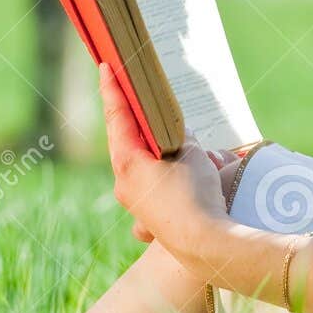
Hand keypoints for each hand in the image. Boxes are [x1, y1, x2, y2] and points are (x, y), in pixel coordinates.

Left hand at [98, 63, 228, 256]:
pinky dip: (178, 184)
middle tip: (159, 107)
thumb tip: (179, 141)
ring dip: (175, 159)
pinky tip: (198, 184)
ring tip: (207, 159)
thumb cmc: (195, 193)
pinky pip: (161, 194)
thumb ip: (181, 137)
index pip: (118, 117)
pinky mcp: (152, 221)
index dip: (112, 90)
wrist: (205, 244)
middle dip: (157, 129)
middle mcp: (123, 185)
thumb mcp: (193, 152)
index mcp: (127, 163)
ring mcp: (136, 206)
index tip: (105, 67)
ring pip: (149, 169)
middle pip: (132, 144)